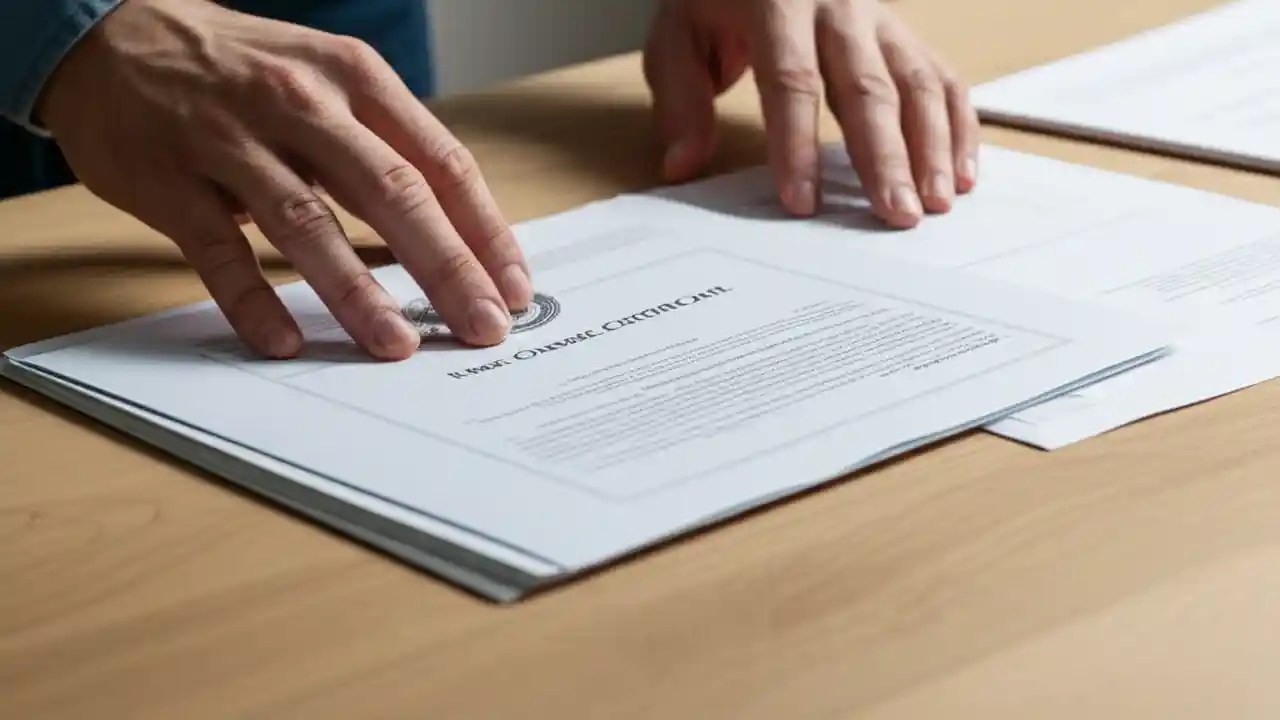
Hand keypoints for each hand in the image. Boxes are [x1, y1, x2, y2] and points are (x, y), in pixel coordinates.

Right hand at [36, 0, 530, 359]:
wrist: (111, 33)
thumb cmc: (243, 69)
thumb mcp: (328, 79)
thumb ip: (386, 148)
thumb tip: (460, 236)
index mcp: (354, 77)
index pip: (440, 161)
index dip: (484, 229)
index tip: (513, 286)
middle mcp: (300, 101)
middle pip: (391, 192)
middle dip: (446, 266)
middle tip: (483, 326)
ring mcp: (230, 140)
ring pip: (308, 222)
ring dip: (357, 292)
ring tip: (397, 346)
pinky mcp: (169, 180)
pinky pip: (218, 251)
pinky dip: (253, 300)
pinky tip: (283, 341)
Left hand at [644, 0, 978, 228]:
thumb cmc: (718, 1)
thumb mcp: (678, 37)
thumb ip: (681, 100)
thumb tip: (682, 165)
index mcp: (776, 1)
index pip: (791, 78)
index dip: (796, 143)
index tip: (801, 201)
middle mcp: (838, 4)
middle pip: (867, 86)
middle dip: (884, 156)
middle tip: (896, 214)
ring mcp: (880, 18)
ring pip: (916, 82)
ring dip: (931, 147)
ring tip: (936, 203)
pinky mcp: (904, 33)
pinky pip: (941, 77)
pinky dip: (957, 126)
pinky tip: (961, 175)